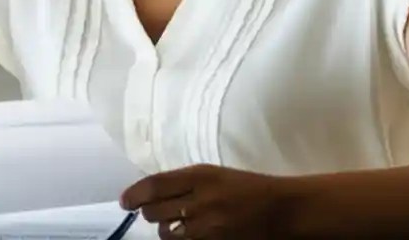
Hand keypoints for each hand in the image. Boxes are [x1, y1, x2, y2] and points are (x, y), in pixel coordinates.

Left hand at [120, 164, 290, 238]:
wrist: (283, 209)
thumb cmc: (247, 187)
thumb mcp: (214, 174)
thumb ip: (183, 181)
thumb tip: (149, 191)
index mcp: (200, 176)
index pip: (154, 186)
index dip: (134, 195)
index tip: (125, 202)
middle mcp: (201, 201)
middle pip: (154, 212)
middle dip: (150, 213)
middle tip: (157, 211)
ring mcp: (208, 228)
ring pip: (167, 234)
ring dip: (168, 230)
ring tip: (181, 224)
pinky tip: (191, 234)